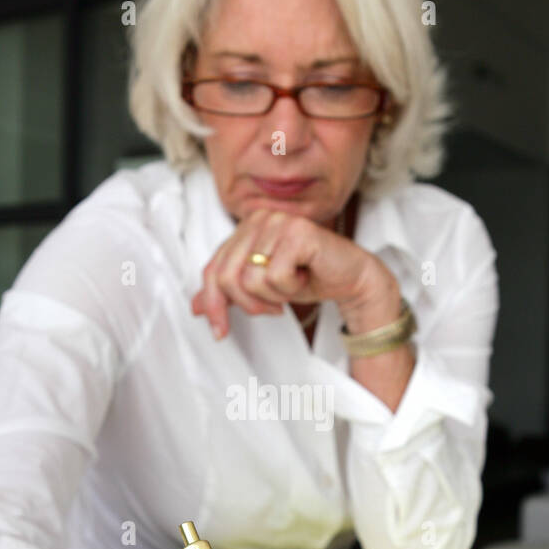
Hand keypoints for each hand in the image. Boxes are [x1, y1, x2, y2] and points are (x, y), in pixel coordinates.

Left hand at [190, 207, 396, 338]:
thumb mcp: (261, 288)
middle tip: (269, 308)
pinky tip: (303, 278)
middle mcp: (259, 219)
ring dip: (273, 295)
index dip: (212, 303)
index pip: (213, 268)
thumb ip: (230, 292)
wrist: (351, 279)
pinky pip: (275, 276)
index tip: (219, 330)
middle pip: (227, 276)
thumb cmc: (309, 277)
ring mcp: (279, 222)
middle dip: (246, 303)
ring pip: (251, 279)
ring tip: (292, 285)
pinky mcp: (298, 232)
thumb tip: (197, 307)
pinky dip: (289, 288)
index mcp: (246, 227)